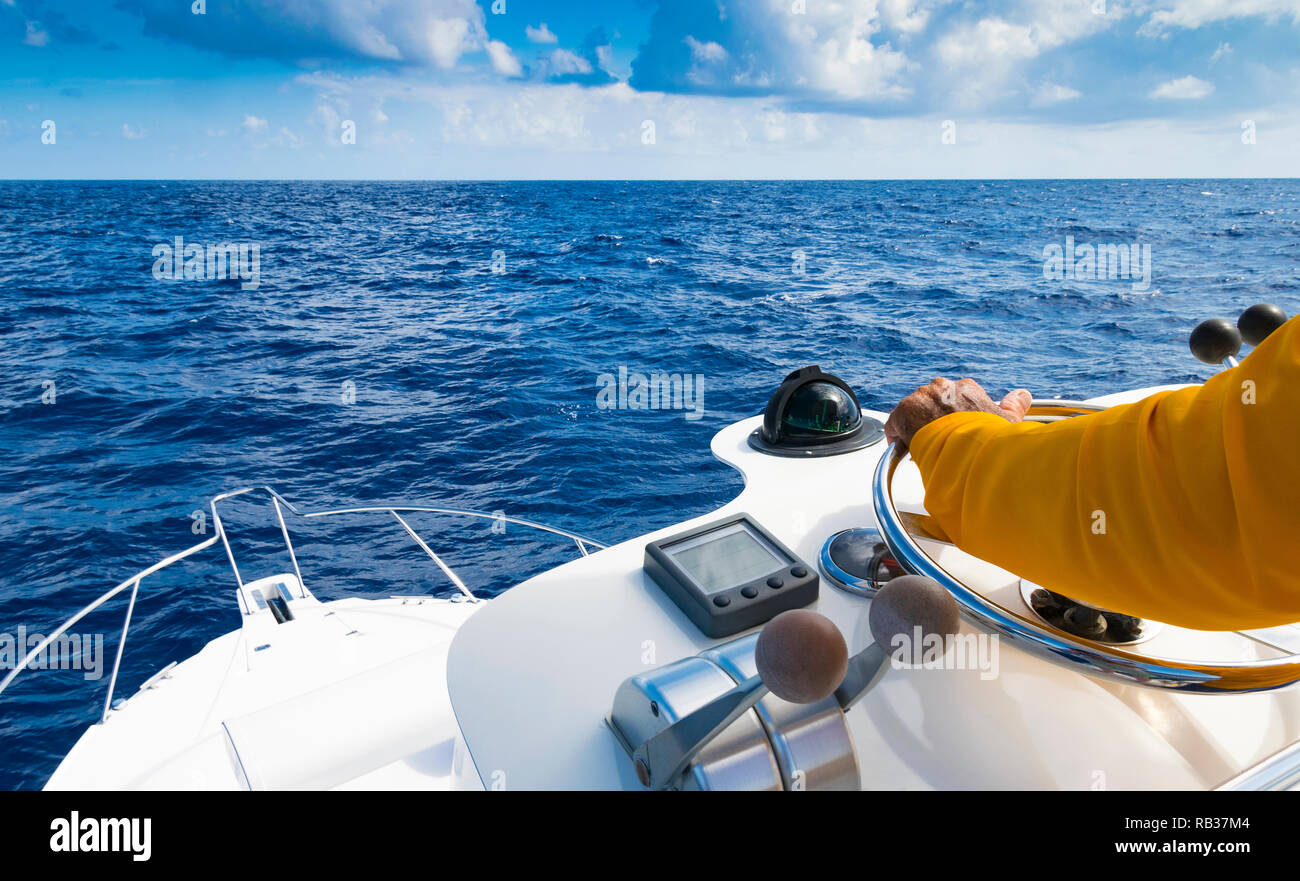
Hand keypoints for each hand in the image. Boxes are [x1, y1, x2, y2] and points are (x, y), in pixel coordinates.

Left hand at [884, 378, 1031, 450]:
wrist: (966, 449)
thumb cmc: (988, 439)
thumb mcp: (1008, 422)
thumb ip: (1015, 405)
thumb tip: (1023, 394)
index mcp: (966, 388)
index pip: (953, 398)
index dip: (951, 418)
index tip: (952, 433)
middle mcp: (943, 387)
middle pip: (932, 403)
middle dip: (932, 421)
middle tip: (937, 443)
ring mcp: (922, 397)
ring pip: (914, 411)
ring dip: (916, 427)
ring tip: (922, 448)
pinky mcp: (905, 410)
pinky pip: (895, 421)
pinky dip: (896, 434)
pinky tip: (902, 447)